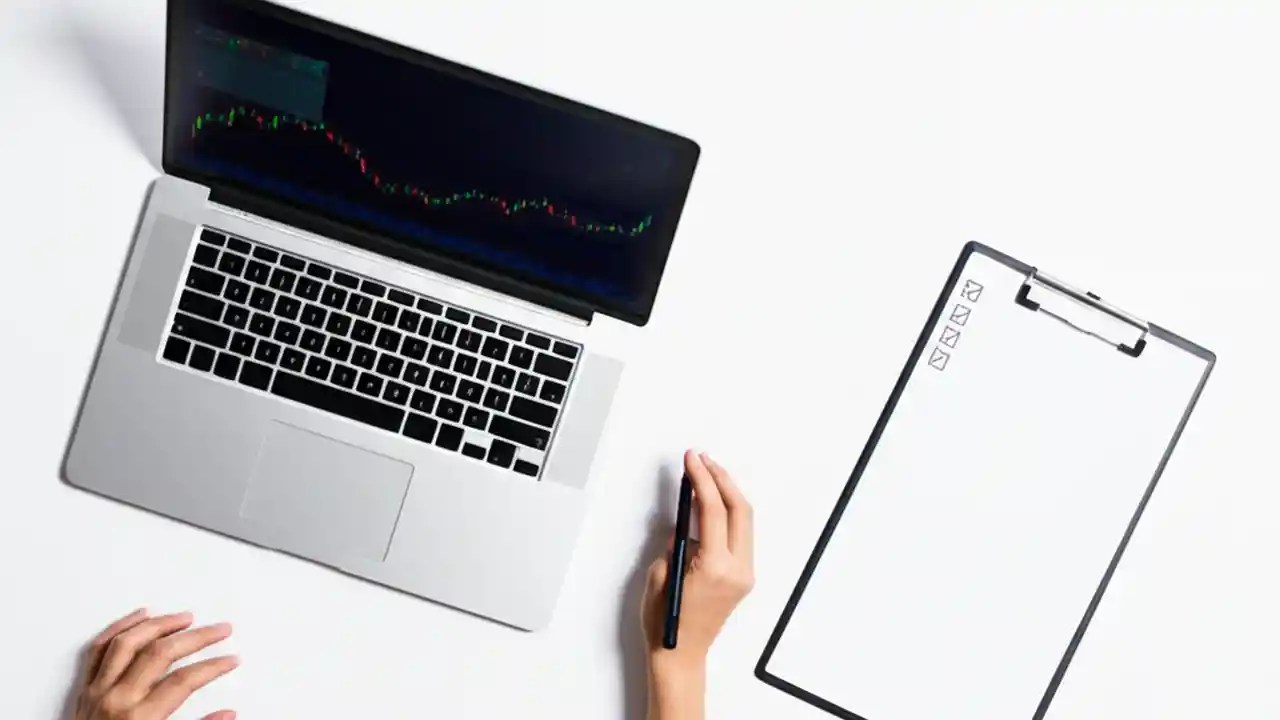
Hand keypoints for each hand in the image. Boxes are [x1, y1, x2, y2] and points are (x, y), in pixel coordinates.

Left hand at [72, 609, 238, 719]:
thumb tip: (227, 715)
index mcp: (139, 719)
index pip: (184, 681)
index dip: (212, 666)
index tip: (230, 659)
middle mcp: (116, 700)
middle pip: (161, 653)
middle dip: (196, 637)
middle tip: (219, 629)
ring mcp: (97, 691)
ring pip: (128, 642)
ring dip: (160, 624)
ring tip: (184, 617)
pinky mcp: (83, 690)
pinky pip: (99, 649)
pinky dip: (120, 628)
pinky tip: (140, 617)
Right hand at [643, 451, 753, 719]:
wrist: (680, 656)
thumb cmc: (663, 622)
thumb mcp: (660, 574)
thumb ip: (676, 544)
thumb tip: (685, 521)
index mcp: (716, 567)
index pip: (712, 510)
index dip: (701, 479)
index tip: (691, 459)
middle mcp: (737, 569)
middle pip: (738, 510)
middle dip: (721, 479)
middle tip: (702, 460)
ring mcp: (744, 574)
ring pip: (743, 521)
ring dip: (726, 495)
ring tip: (706, 475)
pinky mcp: (742, 578)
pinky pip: (739, 536)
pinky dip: (727, 515)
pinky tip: (711, 504)